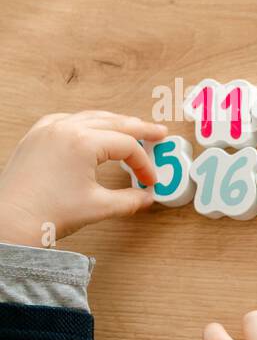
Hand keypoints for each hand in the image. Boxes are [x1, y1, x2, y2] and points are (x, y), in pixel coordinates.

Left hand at [0, 111, 167, 246]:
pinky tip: (92, 128)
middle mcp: (64, 129)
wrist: (10, 222)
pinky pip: (65, 120)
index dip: (144, 164)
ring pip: (90, 117)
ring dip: (114, 122)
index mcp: (82, 142)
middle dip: (139, 129)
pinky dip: (85, 122)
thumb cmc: (46, 213)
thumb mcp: (99, 207)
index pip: (127, 145)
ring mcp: (46, 131)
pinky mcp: (35, 138)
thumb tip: (145, 197)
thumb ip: (129, 200)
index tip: (149, 180)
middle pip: (113, 122)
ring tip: (132, 127)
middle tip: (159, 133)